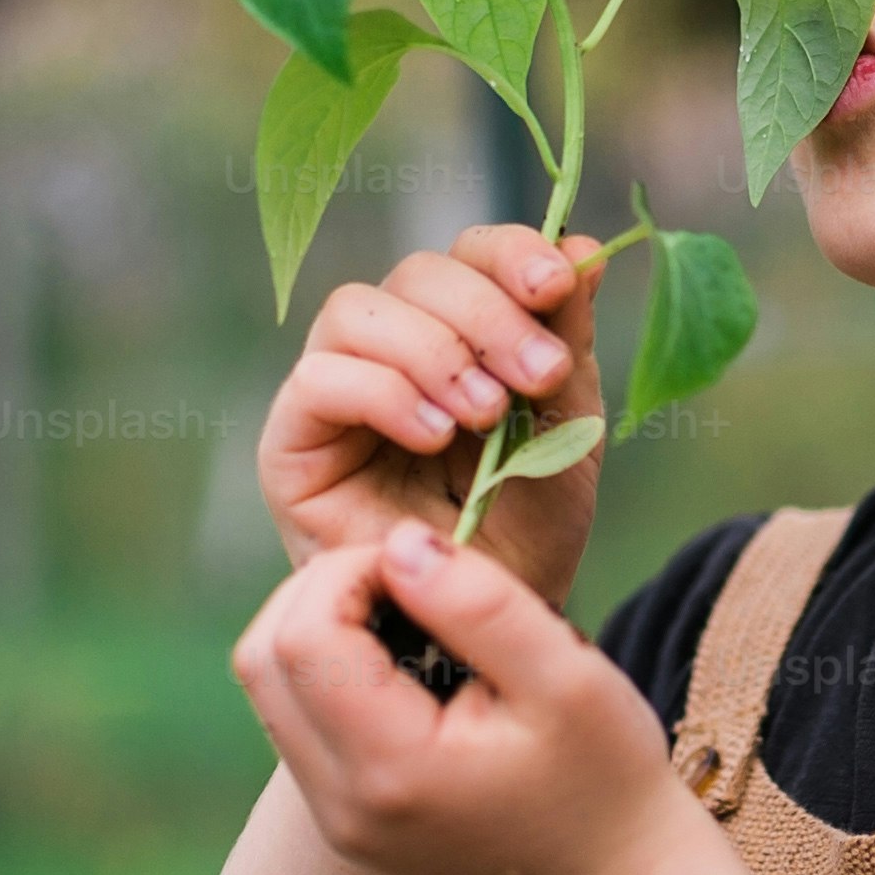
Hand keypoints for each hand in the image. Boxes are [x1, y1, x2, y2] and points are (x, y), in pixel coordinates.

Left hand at [231, 521, 706, 874]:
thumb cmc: (609, 780)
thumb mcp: (567, 675)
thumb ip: (478, 602)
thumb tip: (397, 543)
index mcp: (392, 771)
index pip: (303, 638)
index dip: (348, 573)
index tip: (421, 562)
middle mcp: (342, 807)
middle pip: (262, 661)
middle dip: (321, 592)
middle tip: (408, 578)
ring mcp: (337, 821)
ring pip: (269, 690)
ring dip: (322, 627)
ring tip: (412, 616)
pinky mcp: (346, 821)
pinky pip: (298, 721)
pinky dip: (333, 670)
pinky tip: (407, 661)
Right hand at [258, 222, 608, 601]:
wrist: (492, 630)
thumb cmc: (527, 530)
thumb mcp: (568, 425)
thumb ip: (567, 339)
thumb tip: (583, 244)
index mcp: (457, 331)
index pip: (467, 253)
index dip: (508, 252)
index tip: (556, 285)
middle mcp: (388, 349)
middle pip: (415, 272)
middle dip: (484, 313)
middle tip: (536, 376)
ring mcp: (334, 394)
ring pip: (358, 311)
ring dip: (433, 350)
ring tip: (486, 415)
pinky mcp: (292, 446)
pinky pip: (317, 380)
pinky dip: (383, 392)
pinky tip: (433, 435)